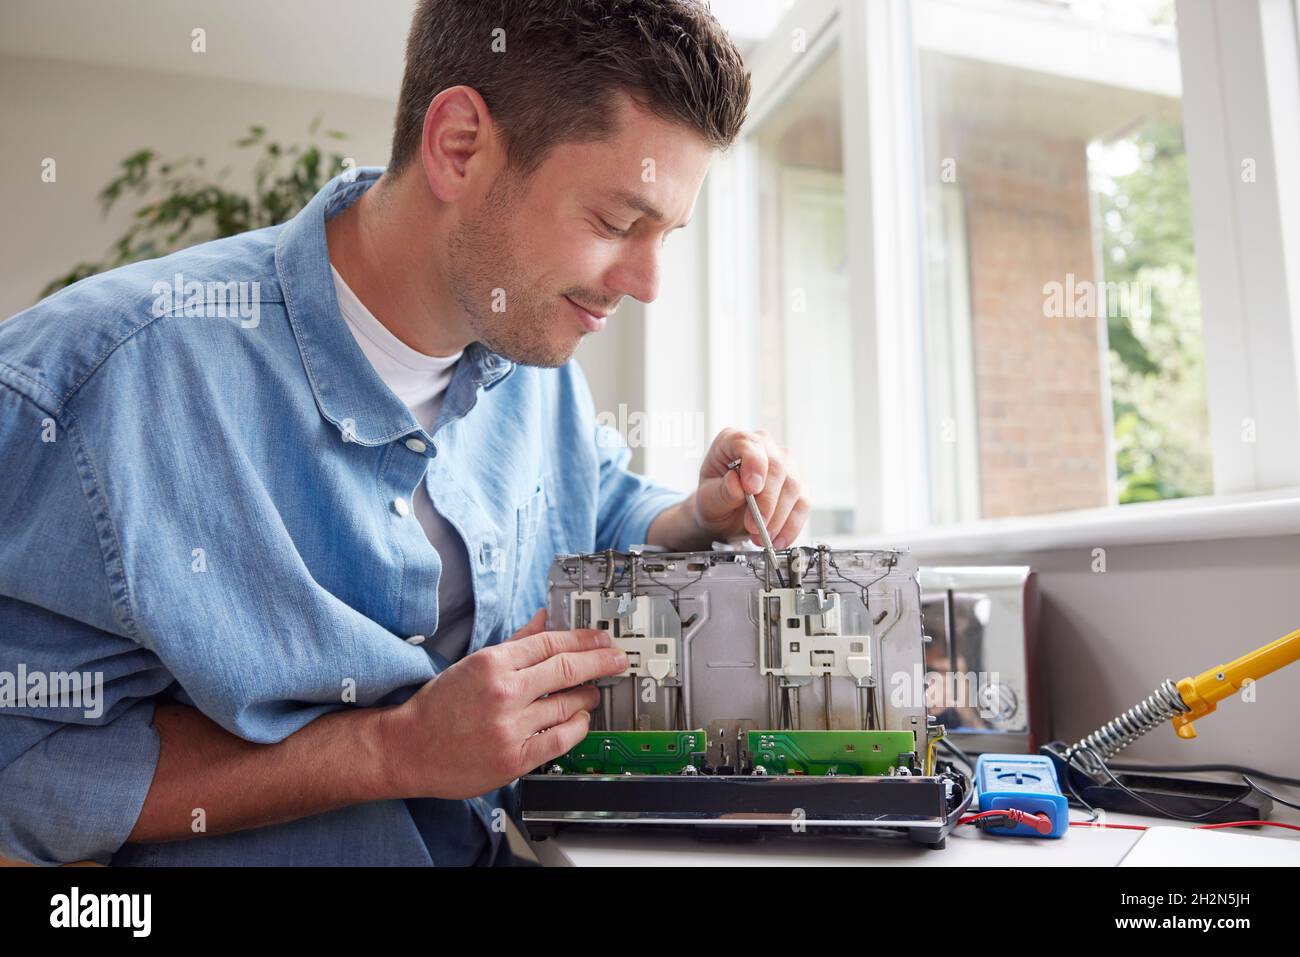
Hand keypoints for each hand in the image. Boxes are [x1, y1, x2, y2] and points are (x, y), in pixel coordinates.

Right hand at [380, 609, 626, 799]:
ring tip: (591, 693)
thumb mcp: (474, 662)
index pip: (552, 643)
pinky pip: (561, 739)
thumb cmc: (439, 705)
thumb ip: (516, 641)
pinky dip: (577, 726)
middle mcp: (504, 693)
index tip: (603, 640)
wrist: (409, 748)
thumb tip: (545, 619)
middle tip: (618, 660)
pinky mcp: (515, 759)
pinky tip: (579, 719)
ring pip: (568, 706)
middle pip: (568, 671)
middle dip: (601, 662)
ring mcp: (511, 728)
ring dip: (588, 697)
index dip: (585, 639)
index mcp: (493, 663)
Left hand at [689, 427, 809, 549]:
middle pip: (776, 467)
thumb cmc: (715, 498)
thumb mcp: (707, 498)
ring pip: (792, 486)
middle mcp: (762, 447)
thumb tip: (736, 484)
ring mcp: (784, 464)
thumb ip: (720, 491)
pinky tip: (779, 539)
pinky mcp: (797, 484)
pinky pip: (802, 504)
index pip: (749, 444)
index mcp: (733, 441)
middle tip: (754, 526)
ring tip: (762, 537)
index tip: (751, 488)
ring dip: (779, 517)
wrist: (724, 513)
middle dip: (766, 501)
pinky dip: (792, 525)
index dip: (753, 465)